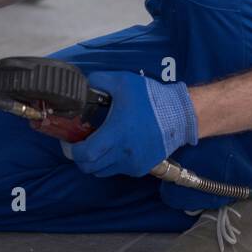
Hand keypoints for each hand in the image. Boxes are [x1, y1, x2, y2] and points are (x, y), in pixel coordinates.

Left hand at [67, 71, 197, 177]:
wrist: (180, 115)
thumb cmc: (151, 99)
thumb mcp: (123, 82)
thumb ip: (99, 80)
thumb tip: (85, 83)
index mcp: (116, 134)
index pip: (85, 155)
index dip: (73, 151)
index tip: (71, 141)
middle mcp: (123, 154)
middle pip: (90, 167)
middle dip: (81, 158)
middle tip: (81, 144)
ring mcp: (132, 164)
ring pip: (103, 171)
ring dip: (96, 161)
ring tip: (99, 144)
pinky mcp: (142, 169)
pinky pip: (119, 170)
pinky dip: (112, 162)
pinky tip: (117, 146)